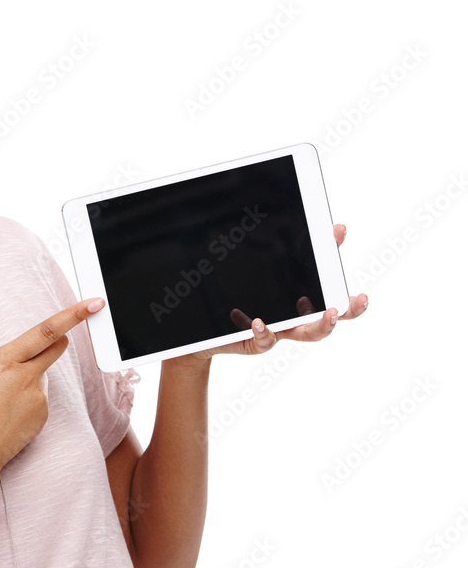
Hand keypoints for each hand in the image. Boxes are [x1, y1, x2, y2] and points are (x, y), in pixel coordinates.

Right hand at [0, 297, 104, 490]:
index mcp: (2, 362)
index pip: (45, 332)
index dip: (72, 315)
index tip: (92, 304)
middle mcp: (25, 378)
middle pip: (54, 349)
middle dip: (58, 341)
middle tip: (47, 343)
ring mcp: (37, 399)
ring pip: (40, 377)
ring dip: (27, 378)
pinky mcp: (41, 418)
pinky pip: (38, 400)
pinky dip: (26, 400)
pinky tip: (4, 415)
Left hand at [176, 224, 368, 362]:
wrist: (205, 328)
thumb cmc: (245, 300)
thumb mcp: (272, 271)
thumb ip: (304, 251)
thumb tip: (338, 227)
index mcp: (302, 306)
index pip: (335, 306)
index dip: (353, 305)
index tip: (363, 296)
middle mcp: (293, 322)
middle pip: (324, 326)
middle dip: (338, 317)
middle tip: (342, 309)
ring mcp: (276, 332)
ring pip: (302, 335)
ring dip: (316, 327)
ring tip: (324, 315)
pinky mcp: (253, 341)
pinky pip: (262, 341)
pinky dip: (264, 332)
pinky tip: (260, 322)